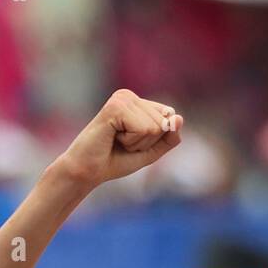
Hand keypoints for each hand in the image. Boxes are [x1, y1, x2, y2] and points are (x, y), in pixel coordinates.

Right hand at [56, 89, 182, 188]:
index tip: (132, 143)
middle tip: (123, 144)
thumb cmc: (115, 161)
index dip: (155, 138)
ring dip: (138, 142)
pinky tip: (113, 138)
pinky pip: (143, 128)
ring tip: (117, 141)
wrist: (88, 171)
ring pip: (155, 126)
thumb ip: (168, 138)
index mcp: (137, 102)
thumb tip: (179, 118)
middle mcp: (129, 95)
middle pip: (163, 122)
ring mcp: (122, 99)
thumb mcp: (150, 151)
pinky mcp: (115, 107)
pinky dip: (131, 141)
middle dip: (147, 141)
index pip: (169, 117)